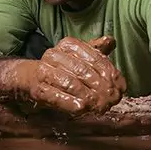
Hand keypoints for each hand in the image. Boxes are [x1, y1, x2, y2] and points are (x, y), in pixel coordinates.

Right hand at [11, 36, 126, 114]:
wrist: (29, 79)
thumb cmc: (60, 70)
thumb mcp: (79, 59)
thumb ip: (96, 51)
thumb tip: (111, 40)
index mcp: (68, 45)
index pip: (95, 58)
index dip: (111, 73)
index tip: (121, 86)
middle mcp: (54, 55)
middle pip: (83, 71)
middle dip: (102, 87)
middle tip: (114, 99)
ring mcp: (44, 71)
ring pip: (70, 83)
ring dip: (88, 96)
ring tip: (101, 106)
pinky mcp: (37, 89)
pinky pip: (55, 96)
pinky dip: (69, 103)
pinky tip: (82, 109)